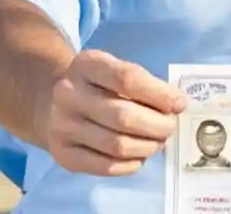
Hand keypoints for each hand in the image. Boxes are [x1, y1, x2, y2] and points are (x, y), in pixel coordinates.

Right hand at [42, 49, 186, 175]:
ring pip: (117, 145)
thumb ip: (144, 83)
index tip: (179, 104)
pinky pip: (105, 166)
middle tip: (170, 128)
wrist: (50, 102)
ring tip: (157, 142)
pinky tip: (139, 157)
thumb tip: (176, 105)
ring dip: (147, 147)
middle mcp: (69, 94)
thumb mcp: (114, 70)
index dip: (159, 94)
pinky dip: (130, 164)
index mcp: (87, 65)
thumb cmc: (96, 85)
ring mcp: (62, 126)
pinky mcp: (63, 154)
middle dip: (157, 125)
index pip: (128, 78)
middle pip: (124, 116)